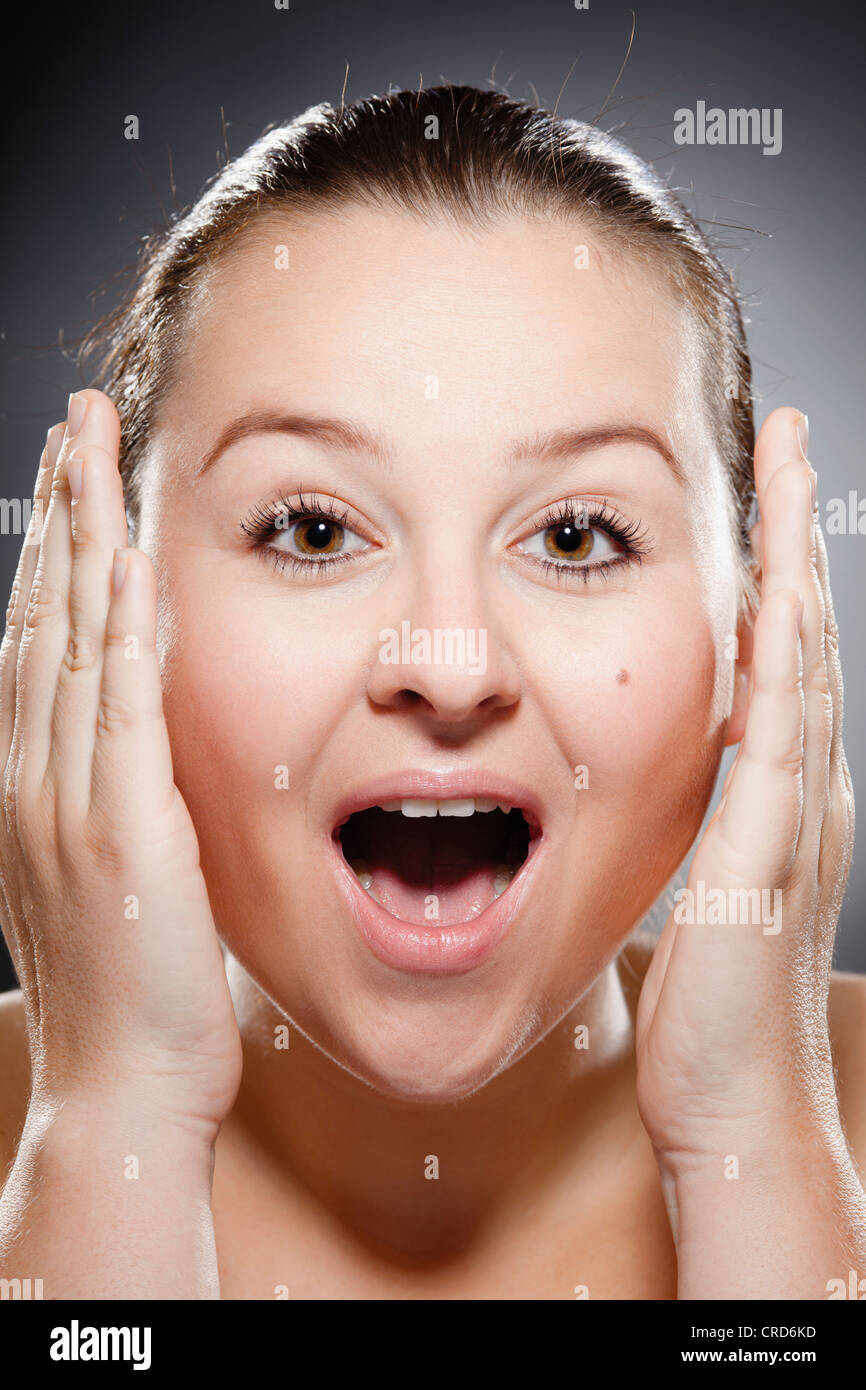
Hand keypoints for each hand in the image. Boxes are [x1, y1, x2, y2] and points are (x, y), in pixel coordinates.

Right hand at [0, 389, 241, 1143]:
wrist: (120, 1085)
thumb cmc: (130, 990)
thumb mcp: (106, 878)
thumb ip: (115, 800)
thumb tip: (137, 746)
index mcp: (35, 787)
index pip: (39, 643)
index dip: (51, 555)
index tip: (69, 481)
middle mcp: (36, 779)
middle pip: (42, 618)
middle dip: (60, 514)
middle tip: (74, 425)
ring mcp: (69, 801)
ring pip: (70, 642)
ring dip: (82, 539)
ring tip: (91, 451)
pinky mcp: (122, 829)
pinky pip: (121, 708)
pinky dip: (121, 630)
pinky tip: (130, 562)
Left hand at [634, 407, 853, 1173]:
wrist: (733, 1099)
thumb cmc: (710, 1003)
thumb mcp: (705, 885)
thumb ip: (706, 818)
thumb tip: (681, 769)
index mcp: (779, 792)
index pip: (781, 655)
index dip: (775, 568)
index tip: (764, 490)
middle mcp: (802, 789)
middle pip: (803, 634)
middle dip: (795, 535)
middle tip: (791, 443)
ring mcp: (796, 816)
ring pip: (802, 664)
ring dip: (794, 570)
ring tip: (791, 483)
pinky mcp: (768, 855)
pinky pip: (779, 739)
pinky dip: (782, 668)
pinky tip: (774, 606)